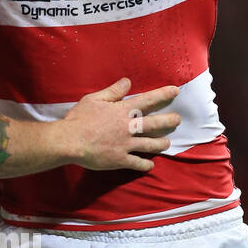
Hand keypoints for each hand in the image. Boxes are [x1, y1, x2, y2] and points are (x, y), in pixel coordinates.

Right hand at [61, 79, 180, 171]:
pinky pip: (137, 163)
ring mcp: (126, 144)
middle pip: (154, 124)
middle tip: (177, 119)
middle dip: (169, 121)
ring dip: (161, 143)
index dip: (163, 95)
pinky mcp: (120, 159)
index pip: (148, 100)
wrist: (70, 141)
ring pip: (150, 144)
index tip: (175, 91)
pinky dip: (145, 165)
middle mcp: (128, 127)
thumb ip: (113, 91)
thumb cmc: (79, 118)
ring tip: (167, 143)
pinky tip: (150, 165)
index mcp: (122, 111)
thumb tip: (127, 82)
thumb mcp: (94, 99)